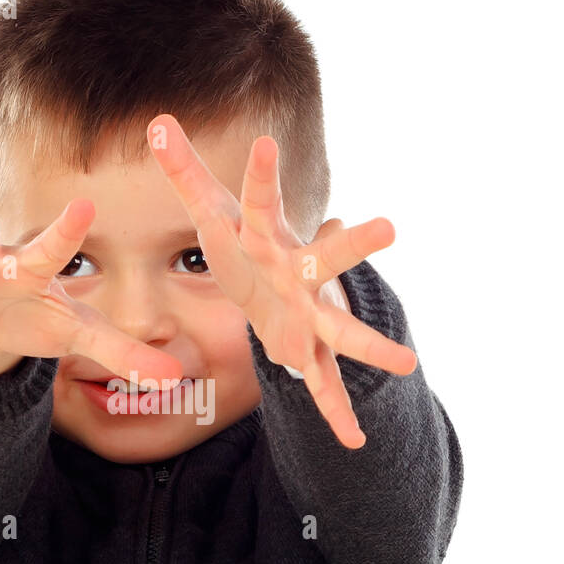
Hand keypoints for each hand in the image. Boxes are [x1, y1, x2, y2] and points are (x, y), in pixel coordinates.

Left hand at [146, 114, 416, 448]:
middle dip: (354, 247)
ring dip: (372, 346)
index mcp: (269, 239)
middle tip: (389, 227)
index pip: (263, 201)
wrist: (274, 286)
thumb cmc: (244, 244)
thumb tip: (155, 121)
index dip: (262, 176)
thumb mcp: (211, 212)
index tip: (266, 144)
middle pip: (328, 260)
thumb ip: (184, 171)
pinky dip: (336, 413)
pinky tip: (354, 442)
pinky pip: (324, 386)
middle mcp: (299, 276)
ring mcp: (310, 315)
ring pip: (343, 331)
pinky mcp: (309, 350)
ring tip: (408, 363)